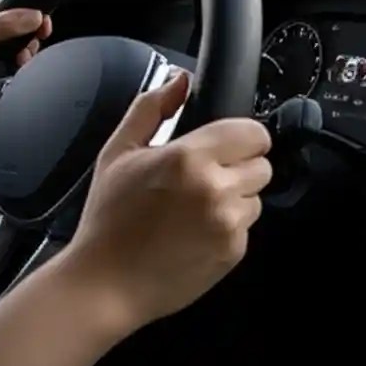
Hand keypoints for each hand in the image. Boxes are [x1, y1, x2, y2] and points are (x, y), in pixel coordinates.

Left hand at [0, 0, 51, 114]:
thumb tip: (34, 15)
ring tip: (18, 65)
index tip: (43, 30)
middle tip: (24, 54)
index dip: (33, 17)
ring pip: (20, 46)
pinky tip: (14, 73)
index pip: (17, 7)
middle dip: (30, 41)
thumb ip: (2, 25)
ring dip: (25, 56)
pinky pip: (13, 61)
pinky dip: (18, 67)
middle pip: (22, 28)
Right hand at [58, 71, 272, 331]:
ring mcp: (228, 223)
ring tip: (194, 210)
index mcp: (190, 157)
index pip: (253, 132)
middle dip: (238, 168)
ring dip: (235, 199)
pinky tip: (194, 234)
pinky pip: (246, 227)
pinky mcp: (234, 251)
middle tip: (203, 181)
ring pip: (256, 197)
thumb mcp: (119, 153)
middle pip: (261, 164)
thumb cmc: (108, 221)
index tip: (224, 148)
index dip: (240, 138)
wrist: (104, 285)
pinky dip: (227, 228)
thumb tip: (180, 80)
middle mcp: (216, 188)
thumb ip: (152, 108)